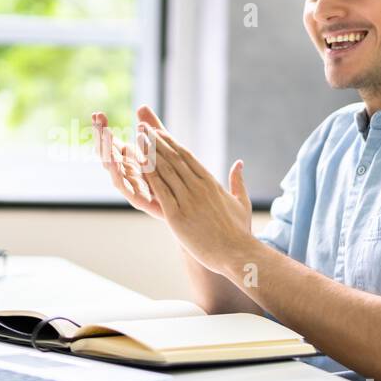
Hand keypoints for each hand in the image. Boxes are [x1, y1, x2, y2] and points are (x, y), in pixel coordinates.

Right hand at [91, 106, 165, 219]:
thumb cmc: (171, 177)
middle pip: (106, 154)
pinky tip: (116, 159)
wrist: (187, 208)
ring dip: (107, 151)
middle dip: (101, 137)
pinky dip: (118, 173)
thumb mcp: (161, 148)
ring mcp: (130, 187)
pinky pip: (124, 187)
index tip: (97, 114)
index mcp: (128, 161)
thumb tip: (141, 106)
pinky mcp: (138, 200)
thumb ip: (151, 128)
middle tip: (98, 119)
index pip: (109, 143)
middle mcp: (125, 174)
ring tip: (104, 135)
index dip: (102, 129)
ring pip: (112, 170)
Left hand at [138, 121, 254, 275]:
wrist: (237, 253)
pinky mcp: (177, 216)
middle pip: (174, 158)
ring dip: (150, 152)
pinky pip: (161, 191)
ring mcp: (187, 201)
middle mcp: (198, 187)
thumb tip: (239, 163)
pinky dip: (149, 176)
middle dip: (157, 141)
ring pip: (166, 170)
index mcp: (211, 183)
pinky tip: (139, 164)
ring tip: (138, 138)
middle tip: (143, 126)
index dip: (171, 142)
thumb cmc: (239, 232)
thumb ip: (238, 181)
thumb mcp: (241, 202)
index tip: (159, 131)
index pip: (187, 156)